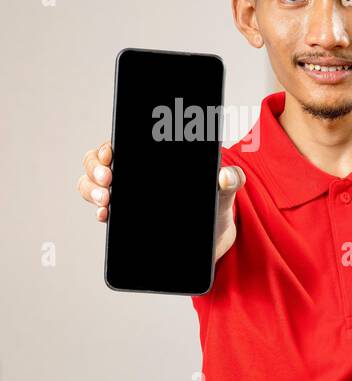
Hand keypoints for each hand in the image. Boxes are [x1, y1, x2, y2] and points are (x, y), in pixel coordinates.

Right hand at [78, 140, 245, 259]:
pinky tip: (105, 215)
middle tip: (109, 180)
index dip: (108, 147)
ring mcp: (126, 196)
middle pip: (97, 163)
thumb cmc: (215, 203)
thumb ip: (231, 180)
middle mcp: (133, 174)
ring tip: (106, 200)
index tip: (112, 154)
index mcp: (151, 159)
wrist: (215, 235)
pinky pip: (101, 211)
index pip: (120, 145)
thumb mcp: (224, 190)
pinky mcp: (126, 218)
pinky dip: (98, 212)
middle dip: (96, 169)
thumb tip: (226, 176)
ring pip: (91, 185)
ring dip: (91, 190)